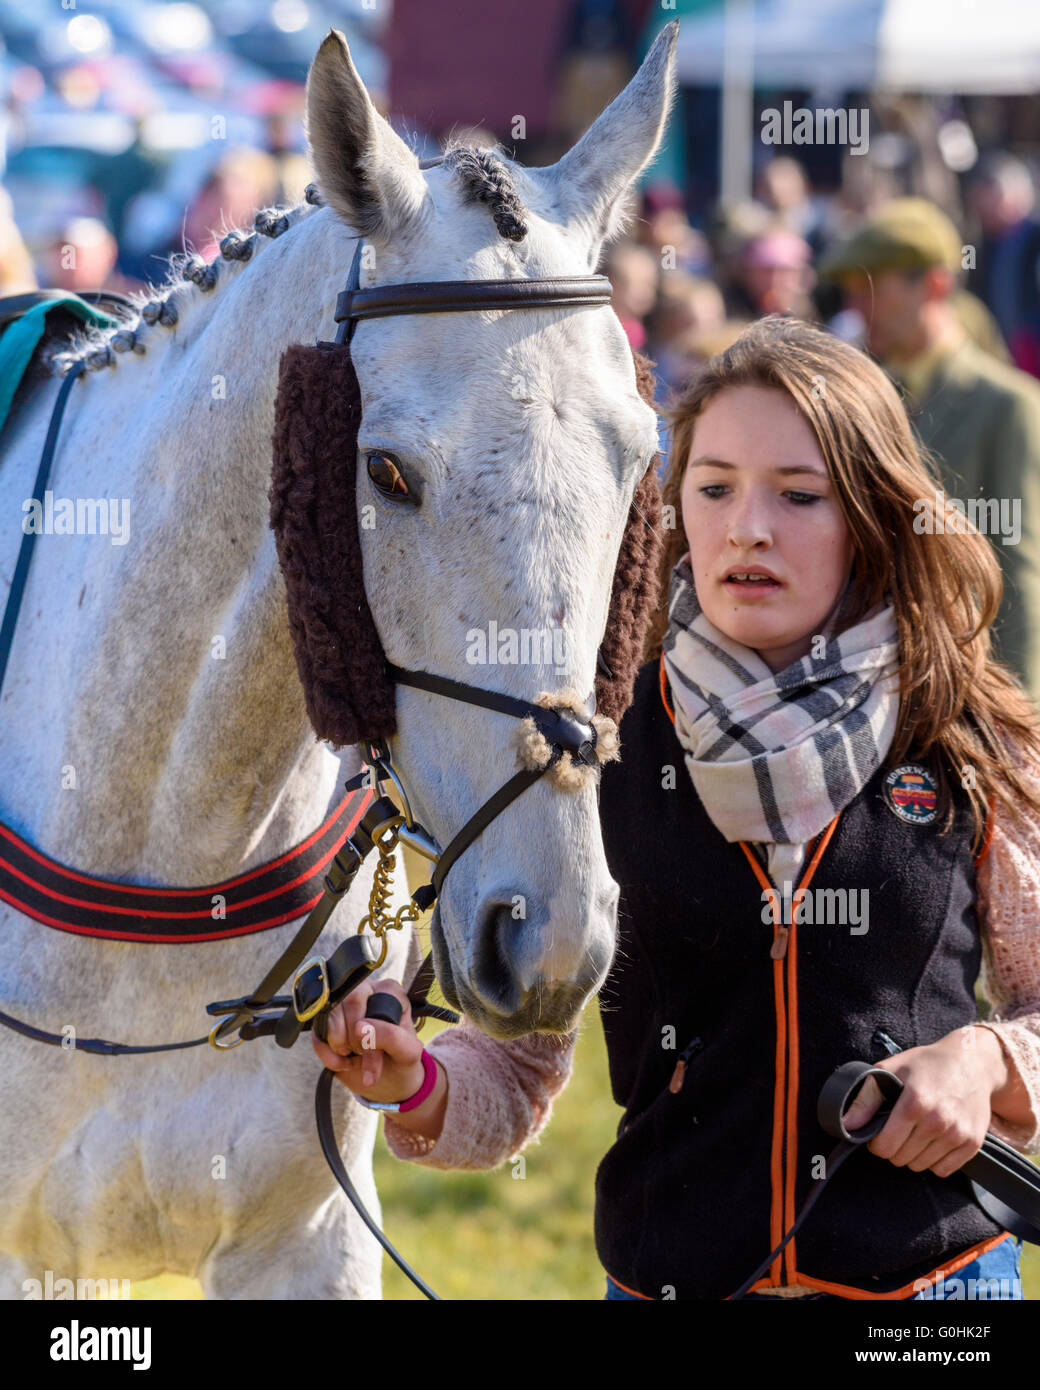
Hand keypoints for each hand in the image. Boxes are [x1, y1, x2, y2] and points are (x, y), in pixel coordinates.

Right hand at [312, 977, 424, 1105]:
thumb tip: (359, 1026)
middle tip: (363, 1054)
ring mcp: (342, 1004)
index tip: (379, 1052)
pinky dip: (327, 1055)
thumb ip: (391, 1036)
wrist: (386, 1081)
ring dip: (339, 1045)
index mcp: (390, 992)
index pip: (375, 999)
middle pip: (349, 1000)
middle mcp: (366, 991)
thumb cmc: (400, 1060)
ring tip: (353, 1058)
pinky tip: (342, 1062)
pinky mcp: (325, 1022)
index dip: (372, 1030)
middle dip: (354, 1037)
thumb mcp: (407, 1052)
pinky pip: (317, 1033)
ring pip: (329, 1014)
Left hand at [840, 1027, 1008, 1178]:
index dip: (876, 1142)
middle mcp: (938, 1120)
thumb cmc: (927, 1064)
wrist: (971, 1063)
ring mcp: (957, 1133)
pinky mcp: (972, 1143)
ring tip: (916, 1131)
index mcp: (915, 1102)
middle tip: (899, 1128)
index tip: (879, 1132)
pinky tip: (933, 1140)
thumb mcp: (891, 1069)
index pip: (885, 1147)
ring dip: (913, 1154)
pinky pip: (942, 1170)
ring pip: (920, 1166)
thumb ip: (866, 1098)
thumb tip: (848, 1125)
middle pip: (900, 1158)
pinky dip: (934, 1160)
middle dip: (894, 1146)